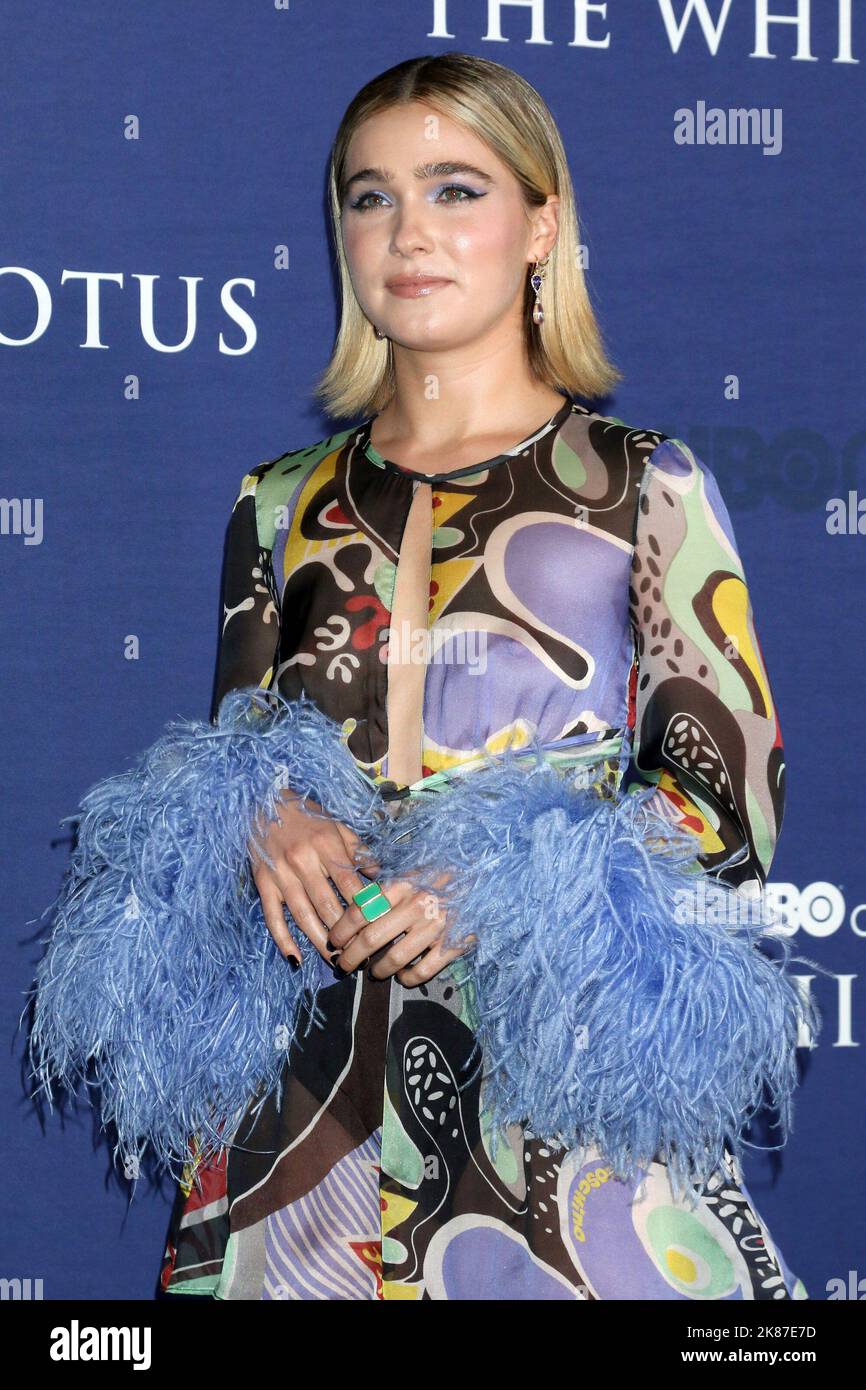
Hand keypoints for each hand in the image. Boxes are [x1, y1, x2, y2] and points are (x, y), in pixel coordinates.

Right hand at [248, 790, 381, 965]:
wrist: (263, 801)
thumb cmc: (307, 815)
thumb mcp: (337, 826)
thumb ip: (359, 850)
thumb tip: (383, 875)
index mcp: (326, 846)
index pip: (350, 884)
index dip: (365, 908)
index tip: (378, 927)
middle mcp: (303, 862)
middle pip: (327, 905)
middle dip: (345, 933)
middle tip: (360, 953)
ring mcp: (281, 875)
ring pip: (303, 916)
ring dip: (320, 942)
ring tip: (336, 962)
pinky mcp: (262, 883)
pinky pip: (273, 917)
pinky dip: (283, 940)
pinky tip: (295, 960)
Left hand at [327, 870, 475, 986]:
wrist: (486, 878)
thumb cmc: (441, 876)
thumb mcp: (411, 871)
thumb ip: (384, 884)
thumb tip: (354, 895)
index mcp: (402, 885)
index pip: (360, 911)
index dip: (341, 930)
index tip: (334, 941)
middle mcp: (416, 905)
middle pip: (371, 939)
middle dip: (351, 957)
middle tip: (344, 965)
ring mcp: (435, 927)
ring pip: (394, 958)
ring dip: (378, 971)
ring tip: (374, 973)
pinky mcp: (453, 944)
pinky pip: (423, 971)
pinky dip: (408, 978)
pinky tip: (404, 976)